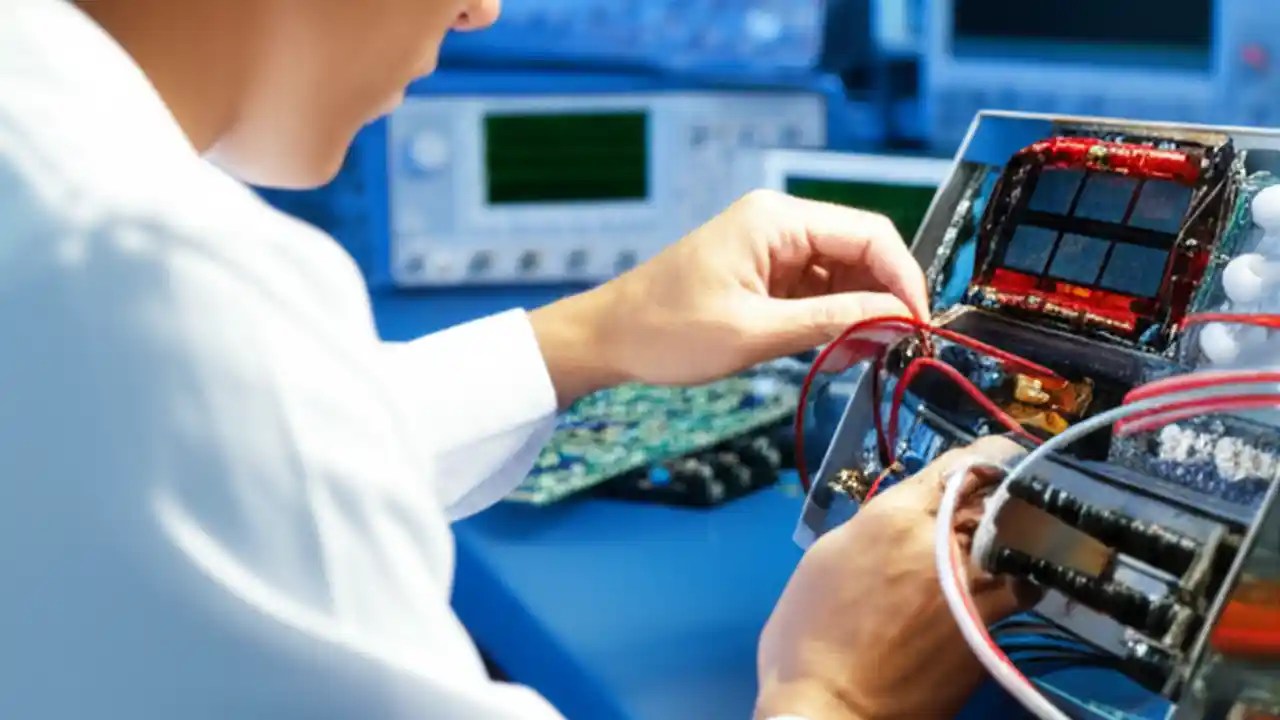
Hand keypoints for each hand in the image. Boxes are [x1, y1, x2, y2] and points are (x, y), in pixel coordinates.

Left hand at [530, 190, 929, 405]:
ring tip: (863, 355)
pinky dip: (833, 317)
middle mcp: (778, 222)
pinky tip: (837, 349)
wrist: (606, 338)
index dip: (904, 279)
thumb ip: (832, 320)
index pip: (870, 234)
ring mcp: (770, 246)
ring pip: (844, 272)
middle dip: (884, 298)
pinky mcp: (763, 272)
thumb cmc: (666, 332)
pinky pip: (817, 288)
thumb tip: (897, 318)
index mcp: (776, 219)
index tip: (920, 324)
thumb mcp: (755, 332)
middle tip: (896, 348)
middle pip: (862, 250)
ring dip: (860, 312)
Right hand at [755, 437, 1033, 719]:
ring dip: (1021, 539)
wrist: (831, 710)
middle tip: (1013, 494)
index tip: (998, 457)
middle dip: (1008, 494)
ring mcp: (974, 589)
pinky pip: (1018, 591)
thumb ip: (874, 528)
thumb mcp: (828, 559)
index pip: (959, 465)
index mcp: (894, 518)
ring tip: (1017, 541)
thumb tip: (904, 521)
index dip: (986, 457)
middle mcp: (943, 544)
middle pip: (999, 500)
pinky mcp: (990, 631)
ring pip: (1021, 546)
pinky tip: (1007, 585)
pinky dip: (1017, 581)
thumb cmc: (807, 636)